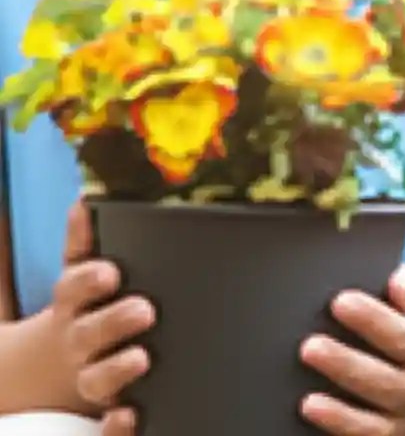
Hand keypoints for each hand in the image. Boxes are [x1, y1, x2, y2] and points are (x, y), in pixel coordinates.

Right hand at [50, 200, 154, 434]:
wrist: (48, 374)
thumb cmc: (81, 315)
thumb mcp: (77, 281)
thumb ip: (82, 244)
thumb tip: (84, 202)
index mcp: (74, 306)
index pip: (74, 289)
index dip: (89, 281)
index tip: (110, 273)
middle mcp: (79, 342)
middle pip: (89, 333)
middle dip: (113, 321)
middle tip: (144, 309)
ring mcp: (90, 377)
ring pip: (98, 378)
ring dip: (117, 369)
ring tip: (141, 358)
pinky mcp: (104, 408)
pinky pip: (107, 423)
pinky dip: (118, 424)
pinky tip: (129, 416)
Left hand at [301, 264, 404, 434]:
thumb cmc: (391, 353)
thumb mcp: (400, 320)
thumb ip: (402, 292)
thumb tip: (398, 278)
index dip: (376, 319)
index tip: (339, 300)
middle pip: (388, 380)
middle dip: (349, 362)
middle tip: (309, 344)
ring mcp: (394, 422)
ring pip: (374, 419)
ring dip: (341, 406)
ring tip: (308, 389)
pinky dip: (339, 424)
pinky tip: (309, 407)